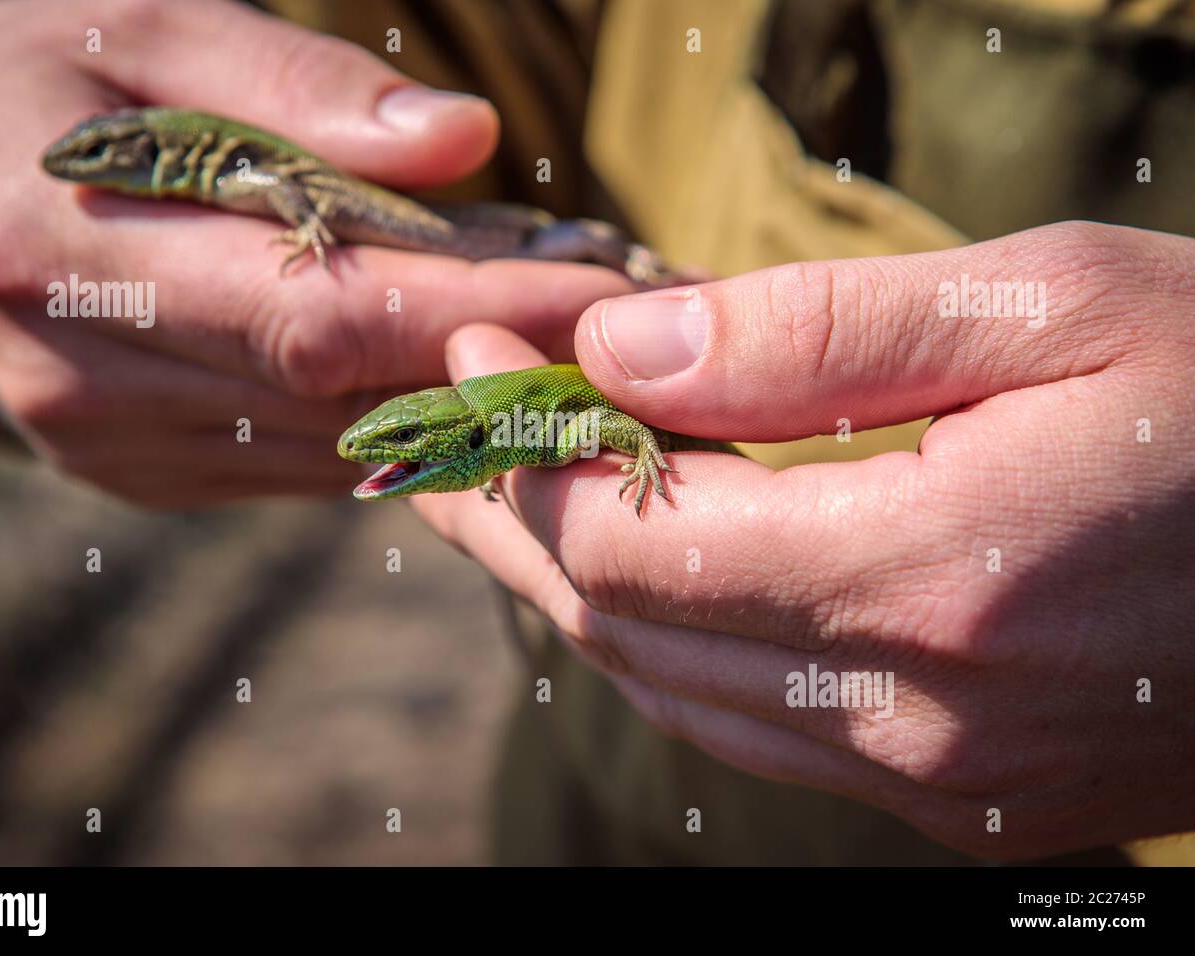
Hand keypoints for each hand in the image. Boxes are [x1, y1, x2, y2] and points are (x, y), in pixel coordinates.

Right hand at [0, 0, 630, 504]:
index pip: (323, 312)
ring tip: (583, 352)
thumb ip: (301, 91)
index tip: (615, 294)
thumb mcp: (142, 27)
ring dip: (474, 406)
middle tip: (640, 338)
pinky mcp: (147, 476)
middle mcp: (90, 377)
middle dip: (512, 368)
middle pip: (349, 399)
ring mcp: (116, 448)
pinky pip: (308, 465)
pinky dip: (401, 427)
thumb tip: (466, 145)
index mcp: (66, 249)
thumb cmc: (25, 80)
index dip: (480, 314)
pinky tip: (469, 380)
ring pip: (342, 448)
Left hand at [414, 221, 1194, 858]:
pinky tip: (648, 579)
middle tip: (446, 443)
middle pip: (626, 630)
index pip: (630, 535)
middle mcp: (919, 713)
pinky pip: (759, 733)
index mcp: (930, 576)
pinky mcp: (966, 801)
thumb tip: (619, 345)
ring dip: (577, 594)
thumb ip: (808, 336)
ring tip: (511, 502)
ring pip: (677, 696)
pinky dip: (675, 649)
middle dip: (512, 528)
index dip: (523, 449)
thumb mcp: (1041, 303)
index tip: (475, 361)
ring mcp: (941, 780)